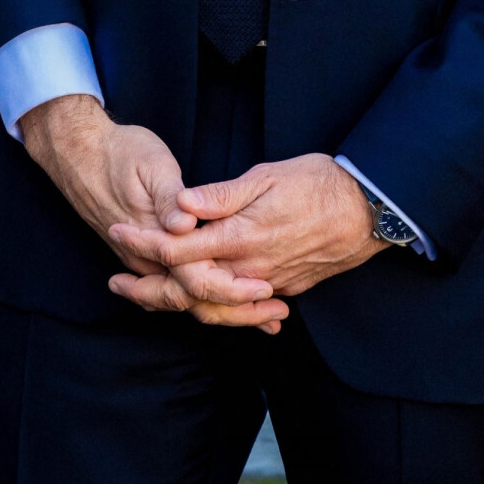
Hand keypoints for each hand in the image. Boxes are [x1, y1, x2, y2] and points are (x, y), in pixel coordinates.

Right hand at [21, 95, 284, 328]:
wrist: (79, 152)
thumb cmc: (119, 153)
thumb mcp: (149, 165)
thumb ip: (169, 197)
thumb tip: (186, 223)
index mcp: (153, 238)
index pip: (195, 277)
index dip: (232, 287)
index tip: (266, 288)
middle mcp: (146, 260)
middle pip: (195, 301)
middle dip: (239, 312)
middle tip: (278, 314)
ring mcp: (143, 263)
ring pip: (188, 302)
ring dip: (229, 312)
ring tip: (267, 318)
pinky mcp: (146, 259)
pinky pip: (180, 290)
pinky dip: (210, 301)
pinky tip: (235, 303)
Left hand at [109, 153, 383, 313]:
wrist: (368, 211)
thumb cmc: (317, 183)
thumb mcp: (266, 176)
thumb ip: (221, 195)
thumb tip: (181, 205)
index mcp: (241, 237)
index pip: (179, 250)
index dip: (143, 242)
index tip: (116, 230)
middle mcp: (250, 269)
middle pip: (187, 290)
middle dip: (147, 288)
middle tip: (115, 281)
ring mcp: (268, 284)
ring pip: (212, 306)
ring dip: (175, 301)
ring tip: (144, 294)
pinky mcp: (283, 290)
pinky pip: (239, 308)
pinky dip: (213, 307)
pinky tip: (195, 302)